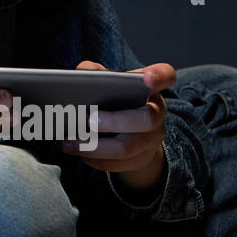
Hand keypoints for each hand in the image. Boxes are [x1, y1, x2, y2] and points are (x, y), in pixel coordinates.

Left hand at [62, 60, 173, 190]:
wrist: (127, 130)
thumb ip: (94, 72)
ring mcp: (152, 138)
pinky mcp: (142, 158)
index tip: (145, 78)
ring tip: (72, 142)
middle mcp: (156, 113)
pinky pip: (119, 164)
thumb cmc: (114, 99)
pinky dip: (96, 160)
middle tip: (90, 120)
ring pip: (127, 147)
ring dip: (95, 147)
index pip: (165, 76)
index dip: (159, 76)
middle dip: (116, 121)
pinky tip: (80, 153)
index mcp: (149, 88)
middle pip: (146, 119)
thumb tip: (81, 74)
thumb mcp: (105, 82)